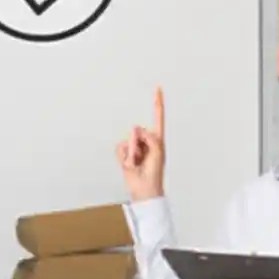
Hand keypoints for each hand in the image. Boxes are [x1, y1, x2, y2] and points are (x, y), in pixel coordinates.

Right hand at [116, 86, 164, 201]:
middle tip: (144, 158)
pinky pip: (120, 147)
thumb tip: (136, 128)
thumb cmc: (154, 173)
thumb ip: (149, 137)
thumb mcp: (158, 152)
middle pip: (139, 131)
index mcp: (158, 139)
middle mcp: (146, 141)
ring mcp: (135, 147)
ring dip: (132, 152)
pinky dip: (124, 156)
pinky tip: (130, 165)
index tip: (158, 88)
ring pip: (128, 139)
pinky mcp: (125, 153)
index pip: (158, 117)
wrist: (143, 190)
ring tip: (138, 163)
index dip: (157, 103)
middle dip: (139, 144)